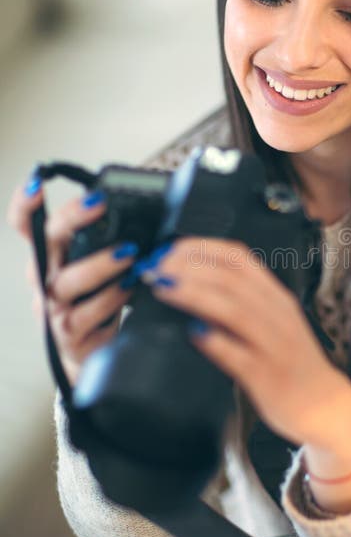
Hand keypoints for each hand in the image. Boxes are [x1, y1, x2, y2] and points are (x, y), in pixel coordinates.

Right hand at [7, 178, 137, 385]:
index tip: (36, 181)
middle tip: (99, 202)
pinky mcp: (69, 334)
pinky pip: (88, 312)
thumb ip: (104, 243)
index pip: (25, 226)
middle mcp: (42, 280)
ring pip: (68, 281)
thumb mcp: (93, 269)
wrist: (92, 355)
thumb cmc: (95, 303)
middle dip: (72, 217)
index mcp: (46, 257)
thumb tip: (140, 213)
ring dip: (100, 264)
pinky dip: (111, 297)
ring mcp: (52, 308)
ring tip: (129, 253)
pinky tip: (130, 287)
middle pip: (46, 243)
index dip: (24, 204)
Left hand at [141, 237, 350, 450]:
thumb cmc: (289, 361)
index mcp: (275, 296)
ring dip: (194, 294)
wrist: (324, 405)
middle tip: (154, 268)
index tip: (168, 249)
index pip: (238, 257)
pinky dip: (214, 342)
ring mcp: (273, 345)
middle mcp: (276, 314)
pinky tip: (192, 334)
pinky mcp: (267, 376)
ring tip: (162, 288)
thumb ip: (239, 301)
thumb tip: (191, 282)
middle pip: (230, 277)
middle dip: (188, 267)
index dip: (200, 248)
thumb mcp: (270, 321)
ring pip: (233, 310)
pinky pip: (239, 355)